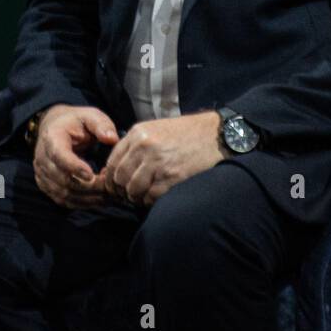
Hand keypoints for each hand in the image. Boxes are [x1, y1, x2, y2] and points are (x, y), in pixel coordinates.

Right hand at [32, 104, 120, 209]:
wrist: (55, 127)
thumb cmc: (76, 122)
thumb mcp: (90, 116)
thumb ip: (101, 125)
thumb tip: (112, 139)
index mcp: (52, 138)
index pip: (59, 156)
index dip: (74, 167)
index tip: (92, 174)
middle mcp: (43, 158)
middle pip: (63, 179)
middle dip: (89, 186)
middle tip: (110, 184)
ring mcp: (42, 174)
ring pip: (64, 194)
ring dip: (88, 197)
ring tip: (108, 192)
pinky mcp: (47, 186)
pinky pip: (63, 200)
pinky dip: (82, 203)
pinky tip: (99, 198)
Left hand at [103, 111, 229, 207]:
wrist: (217, 135)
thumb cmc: (188, 133)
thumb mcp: (157, 129)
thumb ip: (136, 145)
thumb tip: (118, 168)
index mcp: (138, 133)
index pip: (112, 162)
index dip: (112, 179)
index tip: (117, 186)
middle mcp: (144, 147)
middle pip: (120, 178)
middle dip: (124, 190)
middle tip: (133, 194)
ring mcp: (157, 163)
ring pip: (133, 190)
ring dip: (138, 197)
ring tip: (147, 195)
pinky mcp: (171, 177)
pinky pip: (150, 198)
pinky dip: (152, 201)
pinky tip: (160, 195)